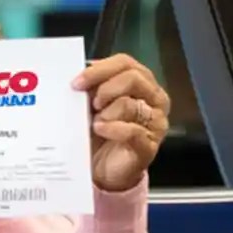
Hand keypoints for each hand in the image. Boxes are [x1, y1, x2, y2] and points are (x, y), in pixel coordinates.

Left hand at [72, 53, 170, 192]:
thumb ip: (91, 87)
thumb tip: (77, 75)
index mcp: (142, 82)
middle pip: (133, 78)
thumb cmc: (99, 131)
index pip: (125, 63)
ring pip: (130, 104)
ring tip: (95, 122)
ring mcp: (156, 123)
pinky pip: (131, 131)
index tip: (77, 82)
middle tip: (91, 103)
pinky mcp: (149, 145)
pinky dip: (111, 129)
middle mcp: (155, 99)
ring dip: (106, 113)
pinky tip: (100, 130)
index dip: (100, 69)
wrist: (103, 169)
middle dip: (105, 88)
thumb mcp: (92, 104)